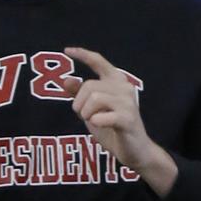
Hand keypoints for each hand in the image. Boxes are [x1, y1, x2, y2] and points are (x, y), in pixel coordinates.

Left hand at [63, 47, 174, 191]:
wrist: (134, 150)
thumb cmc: (112, 127)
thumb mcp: (92, 109)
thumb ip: (80, 94)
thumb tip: (66, 79)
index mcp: (116, 81)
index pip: (99, 61)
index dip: (83, 55)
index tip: (67, 50)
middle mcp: (124, 87)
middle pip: (89, 86)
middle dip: (79, 103)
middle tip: (85, 116)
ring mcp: (128, 103)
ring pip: (94, 98)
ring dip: (87, 113)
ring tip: (94, 121)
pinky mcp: (128, 119)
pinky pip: (101, 116)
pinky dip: (96, 122)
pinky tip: (101, 125)